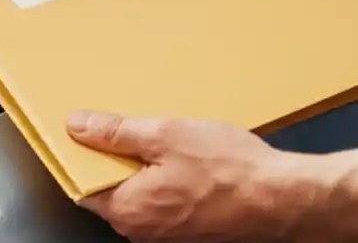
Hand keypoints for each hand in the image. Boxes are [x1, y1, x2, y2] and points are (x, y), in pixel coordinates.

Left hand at [67, 111, 312, 241]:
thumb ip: (116, 132)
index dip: (82, 155)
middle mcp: (141, 229)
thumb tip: (78, 126)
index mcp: (127, 209)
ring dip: (145, 166)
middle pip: (111, 188)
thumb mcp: (165, 135)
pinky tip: (187, 157)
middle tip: (137, 126)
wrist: (279, 198)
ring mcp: (166, 233)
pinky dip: (166, 178)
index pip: (82, 185)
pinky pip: (163, 200)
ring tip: (168, 138)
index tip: (88, 130)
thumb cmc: (229, 170)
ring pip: (140, 193)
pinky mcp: (188, 228)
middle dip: (117, 157)